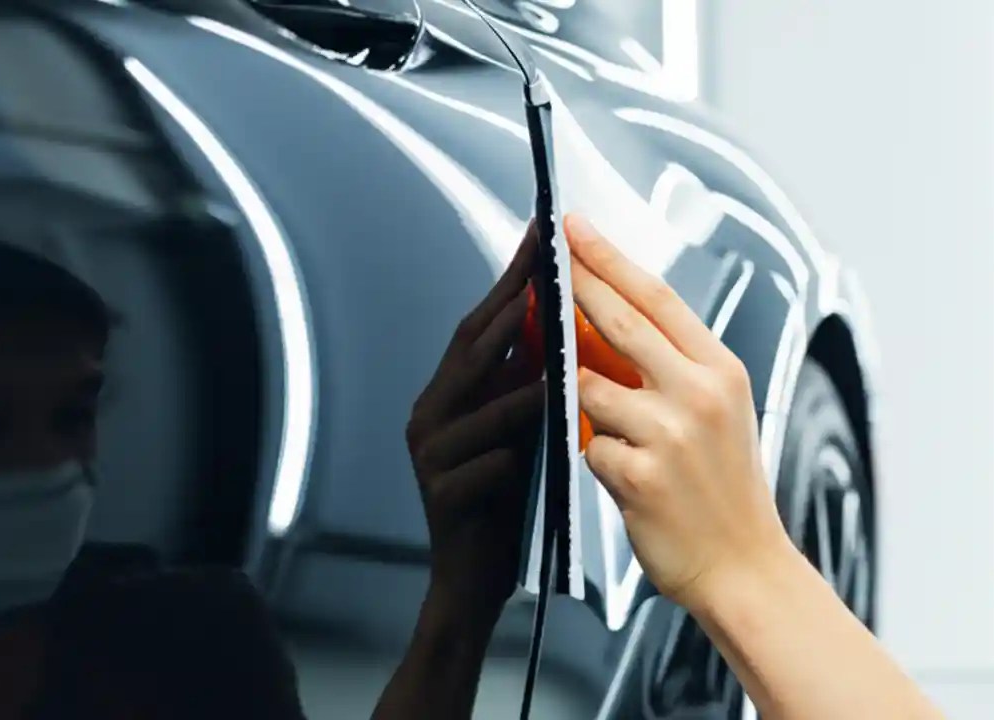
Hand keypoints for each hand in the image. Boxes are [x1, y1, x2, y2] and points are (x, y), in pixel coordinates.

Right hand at [405, 223, 542, 618]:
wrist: (476, 578)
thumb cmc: (507, 494)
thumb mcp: (520, 426)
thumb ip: (528, 378)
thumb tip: (563, 316)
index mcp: (451, 392)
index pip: (484, 324)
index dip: (513, 279)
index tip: (543, 234)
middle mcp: (432, 414)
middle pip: (470, 350)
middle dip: (509, 304)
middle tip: (545, 261)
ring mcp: (431, 458)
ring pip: (474, 409)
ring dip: (515, 379)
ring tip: (554, 348)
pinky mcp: (442, 500)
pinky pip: (477, 470)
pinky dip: (506, 454)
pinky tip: (534, 442)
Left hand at [566, 214, 795, 612]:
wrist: (744, 564)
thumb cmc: (725, 488)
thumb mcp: (718, 412)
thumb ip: (673, 368)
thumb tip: (609, 323)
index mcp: (721, 370)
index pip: (658, 297)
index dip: (611, 259)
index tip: (577, 230)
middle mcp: (700, 392)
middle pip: (620, 321)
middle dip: (577, 283)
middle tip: (546, 256)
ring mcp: (669, 433)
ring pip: (590, 388)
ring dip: (583, 401)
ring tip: (616, 429)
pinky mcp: (638, 474)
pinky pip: (587, 446)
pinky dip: (594, 457)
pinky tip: (624, 478)